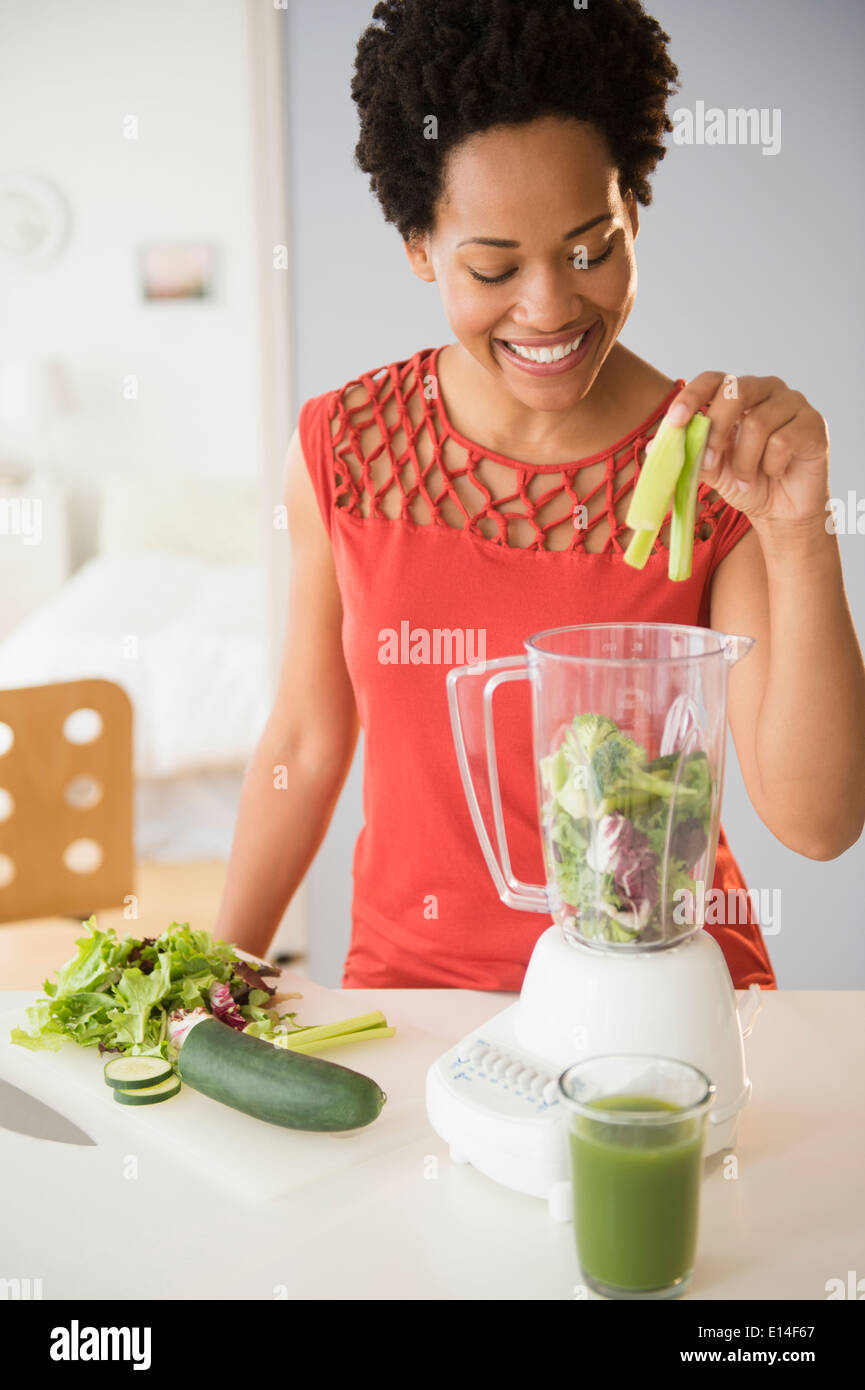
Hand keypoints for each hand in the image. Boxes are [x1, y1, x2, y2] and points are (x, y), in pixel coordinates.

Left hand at [666, 373, 829, 536]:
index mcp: (737, 394)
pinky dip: (771, 466)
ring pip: (757, 422)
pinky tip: (774, 473)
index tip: (675, 421)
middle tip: (710, 463)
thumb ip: (689, 454)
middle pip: (735, 392)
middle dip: (716, 430)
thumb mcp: (711, 470)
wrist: (781, 512)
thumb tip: (656, 446)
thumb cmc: (746, 484)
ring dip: (745, 462)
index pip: (712, 380)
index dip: (692, 396)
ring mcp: (793, 403)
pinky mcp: (814, 423)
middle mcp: (766, 390)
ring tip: (746, 482)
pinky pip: (783, 441)